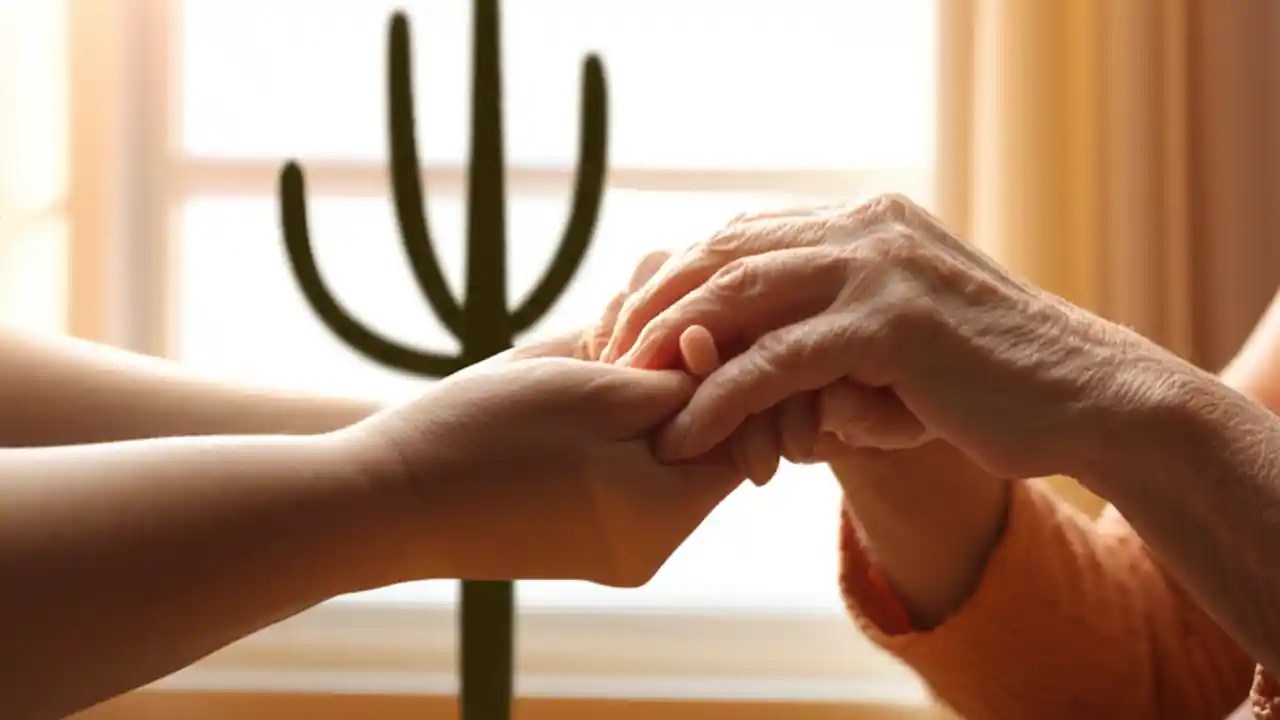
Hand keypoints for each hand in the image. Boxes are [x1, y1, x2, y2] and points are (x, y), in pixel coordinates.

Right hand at [349, 357, 740, 586]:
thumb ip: (679, 378)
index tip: (683, 326)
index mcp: (668, 516)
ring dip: (641, 394)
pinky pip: (621, 473)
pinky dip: (612, 425)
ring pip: (659, 451)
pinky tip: (578, 382)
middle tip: (632, 329)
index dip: (728, 370)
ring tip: (599, 347)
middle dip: (680, 376)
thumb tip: (728, 357)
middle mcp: (651, 546)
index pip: (745, 432)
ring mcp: (613, 549)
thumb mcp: (599, 389)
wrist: (385, 498)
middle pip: (703, 442)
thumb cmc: (489, 436)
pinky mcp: (577, 540)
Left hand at [604, 194, 1197, 480]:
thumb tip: (736, 368)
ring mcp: (880, 268)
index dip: (673, 283)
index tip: (626, 331)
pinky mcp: (893, 324)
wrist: (1089, 400)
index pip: (737, 239)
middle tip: (603, 360)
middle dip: (651, 308)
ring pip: (738, 297)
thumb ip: (821, 336)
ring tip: (623, 395)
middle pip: (721, 255)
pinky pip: (778, 361)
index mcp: (861, 223)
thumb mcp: (893, 342)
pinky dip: (720, 399)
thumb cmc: (985, 384)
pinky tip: (684, 435)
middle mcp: (864, 229)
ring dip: (668, 349)